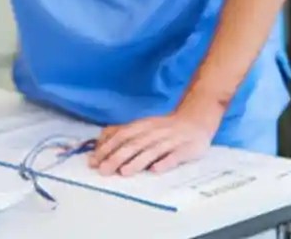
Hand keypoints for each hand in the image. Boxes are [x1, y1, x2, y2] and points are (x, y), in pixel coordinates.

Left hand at [89, 104, 220, 176]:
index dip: (107, 147)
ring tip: (124, 172)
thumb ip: (122, 132)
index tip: (94, 161)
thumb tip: (99, 142)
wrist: (197, 119)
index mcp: (143, 126)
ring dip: (138, 161)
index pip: (122, 135)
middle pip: (134, 144)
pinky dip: (165, 162)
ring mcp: (171, 140)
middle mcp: (155, 132)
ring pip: (152, 150)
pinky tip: (156, 170)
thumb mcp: (142, 126)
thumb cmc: (165, 127)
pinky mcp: (186, 149)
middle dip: (117, 157)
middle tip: (104, 170)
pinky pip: (175, 156)